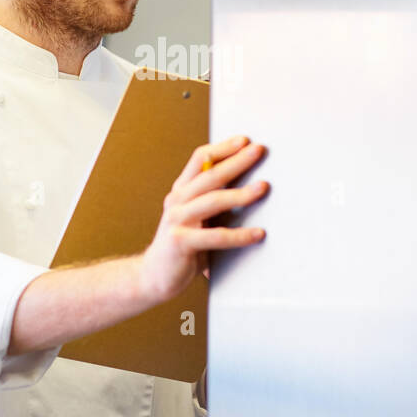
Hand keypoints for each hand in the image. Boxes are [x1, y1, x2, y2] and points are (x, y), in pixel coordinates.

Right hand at [139, 135, 268, 303]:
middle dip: (237, 161)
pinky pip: (215, 236)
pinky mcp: (181, 242)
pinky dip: (239, 235)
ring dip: (240, 194)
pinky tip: (257, 234)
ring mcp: (177, 220)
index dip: (223, 147)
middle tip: (258, 151)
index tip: (244, 140)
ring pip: (213, 201)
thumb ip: (213, 200)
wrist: (154, 276)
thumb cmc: (183, 245)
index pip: (200, 158)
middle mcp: (178, 201)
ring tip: (263, 188)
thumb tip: (250, 184)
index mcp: (181, 190)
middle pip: (210, 175)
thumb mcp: (196, 216)